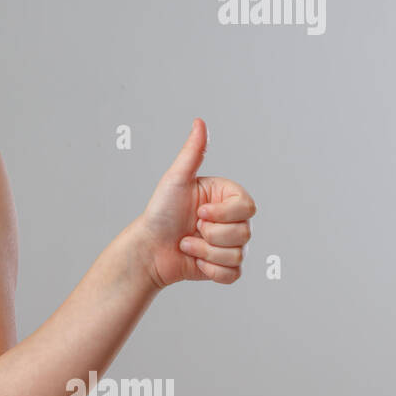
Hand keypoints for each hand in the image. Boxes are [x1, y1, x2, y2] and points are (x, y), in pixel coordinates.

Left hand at [133, 118, 256, 288]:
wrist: (147, 248)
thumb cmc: (160, 212)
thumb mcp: (176, 180)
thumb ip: (192, 153)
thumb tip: (199, 122)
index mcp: (227, 198)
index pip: (247, 208)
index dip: (223, 214)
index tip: (199, 211)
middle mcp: (232, 220)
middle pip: (245, 233)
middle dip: (210, 234)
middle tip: (190, 228)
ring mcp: (230, 244)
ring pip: (237, 254)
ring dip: (205, 252)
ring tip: (186, 243)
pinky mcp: (224, 268)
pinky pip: (233, 274)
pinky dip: (210, 270)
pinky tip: (194, 261)